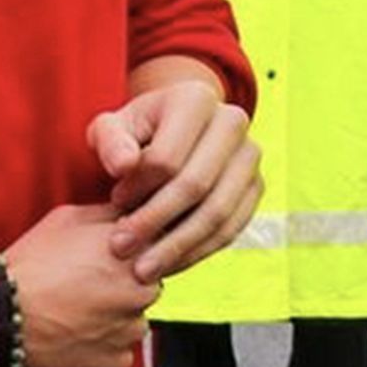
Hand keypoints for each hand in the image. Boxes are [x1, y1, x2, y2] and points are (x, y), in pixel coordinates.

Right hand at [0, 204, 158, 366]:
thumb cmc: (29, 266)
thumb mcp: (65, 219)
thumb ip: (107, 214)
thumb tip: (128, 213)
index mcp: (130, 252)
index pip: (154, 251)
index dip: (131, 257)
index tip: (108, 263)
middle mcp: (138, 289)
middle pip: (148, 288)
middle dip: (126, 289)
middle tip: (89, 291)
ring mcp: (129, 328)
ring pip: (135, 323)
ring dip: (116, 321)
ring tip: (78, 316)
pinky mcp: (116, 362)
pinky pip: (120, 355)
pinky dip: (103, 351)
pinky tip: (76, 340)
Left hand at [89, 80, 260, 282]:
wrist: (175, 131)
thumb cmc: (138, 132)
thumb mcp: (113, 127)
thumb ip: (110, 142)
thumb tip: (123, 166)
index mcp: (196, 99)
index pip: (167, 157)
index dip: (137, 187)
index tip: (113, 203)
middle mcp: (233, 122)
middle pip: (196, 185)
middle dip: (154, 223)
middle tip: (120, 249)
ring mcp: (250, 155)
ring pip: (218, 212)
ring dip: (177, 246)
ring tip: (142, 268)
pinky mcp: (256, 186)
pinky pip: (232, 228)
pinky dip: (199, 252)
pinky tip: (168, 265)